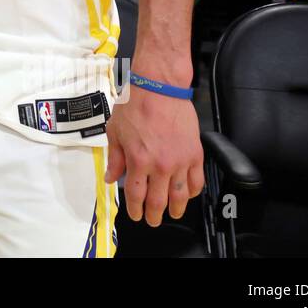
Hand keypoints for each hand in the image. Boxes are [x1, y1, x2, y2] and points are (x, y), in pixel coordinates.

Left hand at [106, 77, 203, 225]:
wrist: (159, 87)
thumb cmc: (134, 104)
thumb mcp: (115, 131)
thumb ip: (115, 158)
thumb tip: (110, 178)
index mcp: (138, 160)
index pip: (136, 194)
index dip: (135, 208)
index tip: (135, 214)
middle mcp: (160, 165)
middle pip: (158, 200)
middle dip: (155, 215)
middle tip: (153, 220)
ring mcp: (180, 161)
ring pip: (180, 195)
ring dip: (176, 208)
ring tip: (173, 214)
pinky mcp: (195, 153)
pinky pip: (197, 180)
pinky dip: (193, 192)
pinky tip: (188, 195)